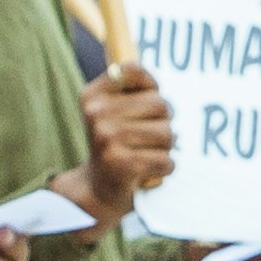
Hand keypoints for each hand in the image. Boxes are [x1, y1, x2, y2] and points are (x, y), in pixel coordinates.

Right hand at [74, 57, 175, 220]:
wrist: (98, 190)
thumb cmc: (115, 144)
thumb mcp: (114, 111)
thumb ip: (134, 89)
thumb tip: (164, 81)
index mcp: (92, 96)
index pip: (133, 70)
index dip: (150, 86)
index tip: (144, 106)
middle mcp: (96, 114)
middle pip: (160, 104)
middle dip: (162, 123)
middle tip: (145, 138)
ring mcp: (108, 139)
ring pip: (168, 133)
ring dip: (165, 148)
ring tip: (146, 154)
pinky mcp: (123, 165)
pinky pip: (167, 160)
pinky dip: (164, 168)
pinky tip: (147, 171)